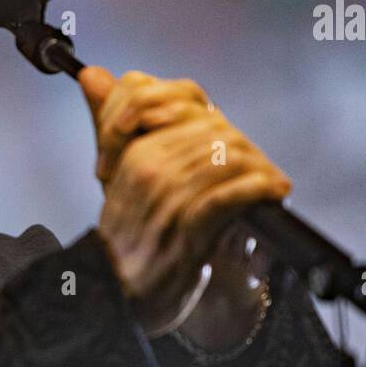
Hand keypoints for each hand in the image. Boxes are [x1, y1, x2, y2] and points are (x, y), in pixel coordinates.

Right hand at [78, 66, 290, 336]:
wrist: (116, 292)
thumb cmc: (124, 232)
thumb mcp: (113, 173)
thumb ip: (107, 122)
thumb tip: (92, 75)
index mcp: (131, 151)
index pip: (177, 102)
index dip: (207, 116)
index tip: (221, 137)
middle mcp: (147, 169)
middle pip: (212, 128)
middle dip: (239, 144)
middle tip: (256, 165)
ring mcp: (167, 199)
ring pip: (225, 158)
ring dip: (256, 168)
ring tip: (269, 181)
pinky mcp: (188, 230)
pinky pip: (229, 196)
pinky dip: (257, 189)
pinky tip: (272, 191)